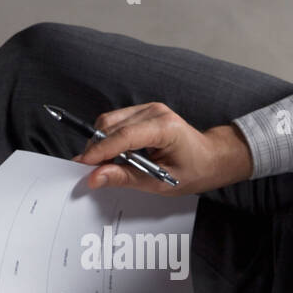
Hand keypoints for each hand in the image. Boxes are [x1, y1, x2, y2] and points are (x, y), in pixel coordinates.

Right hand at [71, 102, 253, 195]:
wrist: (210, 158)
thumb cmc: (193, 170)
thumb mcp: (159, 183)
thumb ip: (125, 178)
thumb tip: (96, 177)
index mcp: (165, 128)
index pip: (123, 135)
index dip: (100, 150)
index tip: (82, 165)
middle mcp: (155, 112)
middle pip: (110, 125)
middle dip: (96, 148)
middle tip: (90, 171)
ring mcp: (148, 109)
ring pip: (108, 122)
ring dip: (101, 143)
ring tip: (106, 165)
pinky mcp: (142, 112)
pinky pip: (115, 122)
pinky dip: (109, 139)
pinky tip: (116, 155)